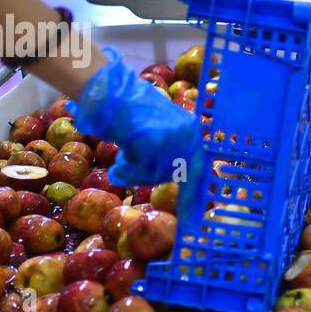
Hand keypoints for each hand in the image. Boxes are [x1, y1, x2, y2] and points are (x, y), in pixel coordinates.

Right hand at [69, 52, 199, 187]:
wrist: (111, 90)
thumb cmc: (132, 111)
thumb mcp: (160, 129)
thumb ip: (171, 152)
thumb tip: (177, 179)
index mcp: (192, 130)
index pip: (198, 171)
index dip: (192, 197)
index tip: (191, 221)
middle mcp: (186, 134)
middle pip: (173, 174)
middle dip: (149, 177)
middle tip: (127, 171)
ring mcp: (169, 137)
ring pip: (154, 174)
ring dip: (134, 174)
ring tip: (121, 165)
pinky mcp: (150, 141)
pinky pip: (139, 170)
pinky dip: (126, 171)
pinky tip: (118, 166)